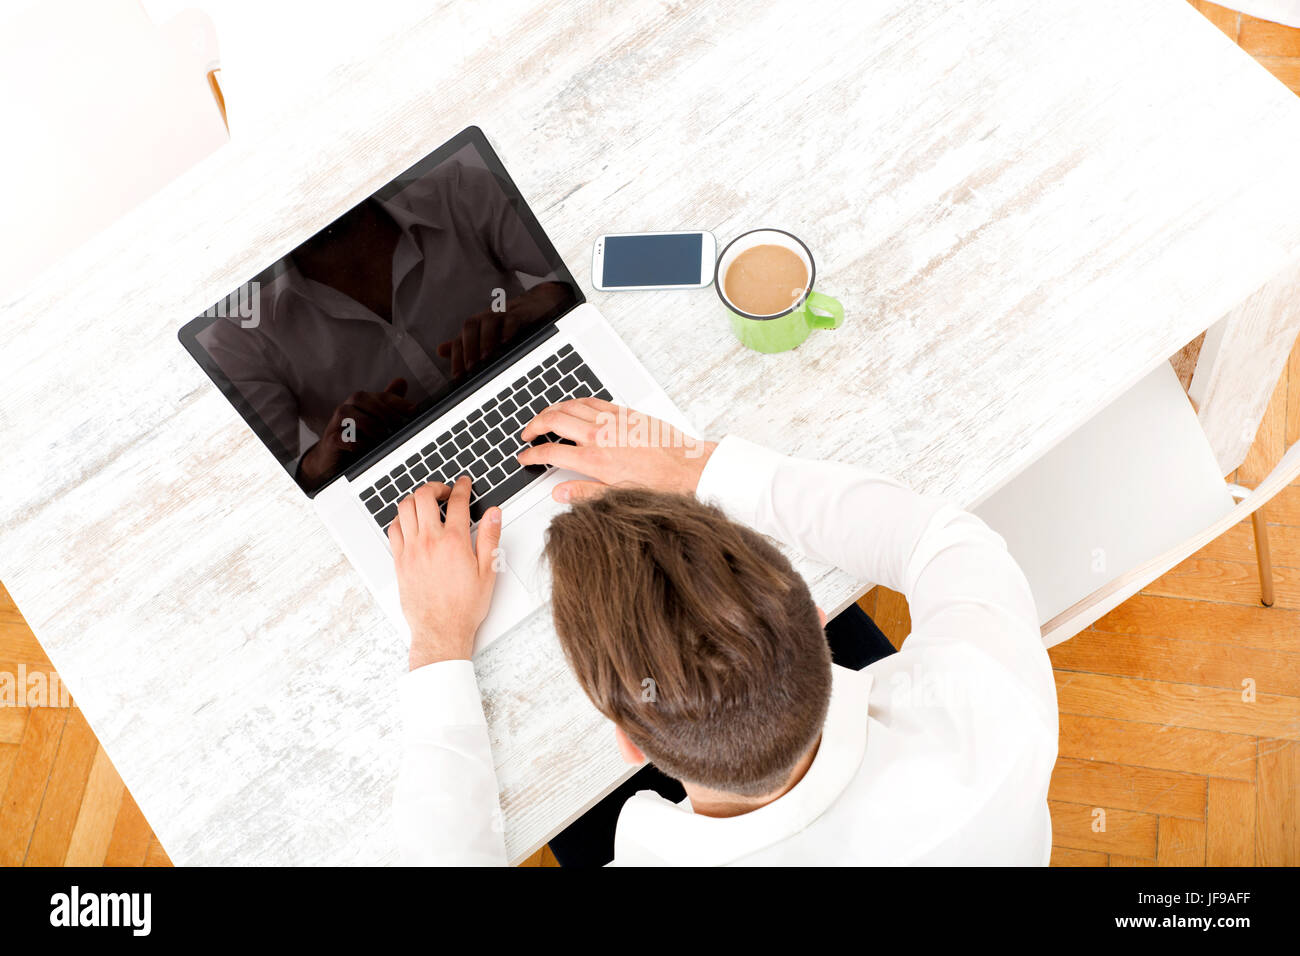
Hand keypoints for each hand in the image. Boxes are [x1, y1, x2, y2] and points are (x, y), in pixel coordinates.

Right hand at [299, 378, 414, 490]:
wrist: (333, 459)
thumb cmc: (357, 437)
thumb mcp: (376, 420)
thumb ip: (388, 403)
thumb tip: (402, 381)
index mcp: (361, 402)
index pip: (380, 396)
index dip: (397, 402)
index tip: (414, 410)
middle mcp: (347, 408)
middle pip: (360, 398)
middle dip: (382, 411)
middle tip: (397, 425)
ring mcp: (336, 424)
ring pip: (348, 413)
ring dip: (369, 425)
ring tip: (382, 436)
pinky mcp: (330, 440)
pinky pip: (340, 437)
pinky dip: (356, 442)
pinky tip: (367, 447)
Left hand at [388, 477, 502, 669]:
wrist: (441, 630)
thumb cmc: (464, 607)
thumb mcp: (487, 572)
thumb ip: (490, 538)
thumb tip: (493, 515)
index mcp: (454, 542)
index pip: (457, 502)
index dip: (462, 487)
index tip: (464, 483)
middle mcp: (430, 542)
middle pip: (424, 497)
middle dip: (435, 487)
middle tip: (445, 491)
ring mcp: (411, 550)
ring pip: (405, 508)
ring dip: (416, 498)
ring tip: (426, 502)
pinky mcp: (400, 561)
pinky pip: (394, 529)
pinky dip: (401, 518)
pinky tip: (410, 521)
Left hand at [437, 282, 567, 377]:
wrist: (536, 305)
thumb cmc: (508, 322)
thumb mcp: (484, 333)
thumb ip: (464, 343)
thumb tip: (439, 350)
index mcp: (476, 325)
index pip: (460, 339)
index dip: (456, 357)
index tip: (457, 376)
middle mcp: (486, 317)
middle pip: (470, 326)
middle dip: (469, 348)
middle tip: (470, 368)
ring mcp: (503, 313)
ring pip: (489, 321)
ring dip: (486, 340)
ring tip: (486, 357)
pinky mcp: (520, 312)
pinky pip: (512, 318)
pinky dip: (508, 329)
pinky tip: (507, 342)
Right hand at [517, 399, 716, 501]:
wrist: (687, 469)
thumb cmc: (659, 484)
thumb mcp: (617, 498)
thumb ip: (584, 493)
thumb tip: (559, 493)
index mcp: (595, 460)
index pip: (551, 453)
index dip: (532, 454)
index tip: (525, 456)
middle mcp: (600, 437)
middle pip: (554, 420)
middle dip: (534, 425)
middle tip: (527, 434)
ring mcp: (613, 422)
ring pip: (571, 406)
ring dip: (552, 410)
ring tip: (544, 418)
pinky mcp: (626, 414)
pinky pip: (593, 401)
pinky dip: (577, 402)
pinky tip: (574, 408)